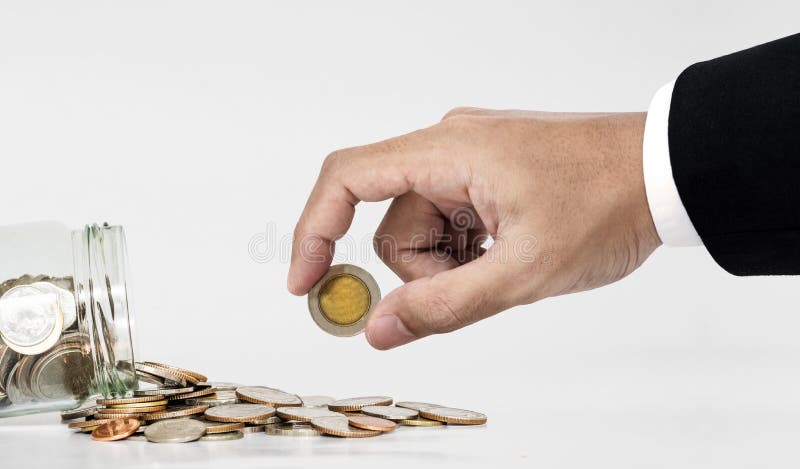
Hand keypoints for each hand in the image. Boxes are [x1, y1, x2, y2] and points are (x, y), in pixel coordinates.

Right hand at [288, 108, 660, 349]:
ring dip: (450, 265)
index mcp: (448, 152)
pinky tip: (509, 253)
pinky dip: (466, 250)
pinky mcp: (486, 173)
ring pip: (423, 229)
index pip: (347, 179)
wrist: (665, 172)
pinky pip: (450, 220)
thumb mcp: (523, 271)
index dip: (314, 231)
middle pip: (392, 223)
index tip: (307, 284)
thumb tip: (377, 329)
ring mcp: (469, 158)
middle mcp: (449, 146)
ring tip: (508, 267)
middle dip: (420, 272)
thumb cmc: (607, 204)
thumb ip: (444, 306)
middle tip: (474, 290)